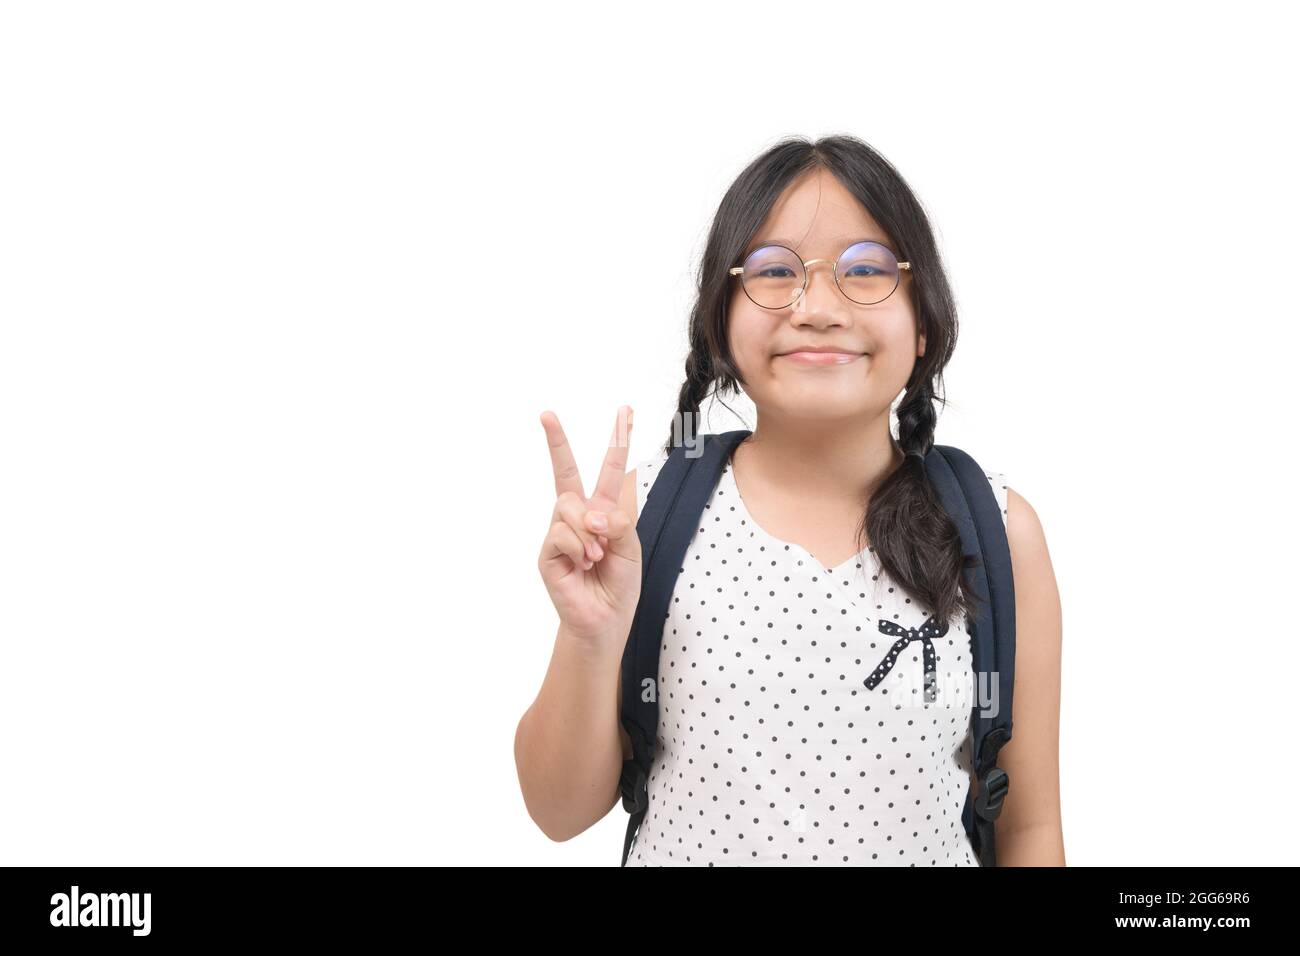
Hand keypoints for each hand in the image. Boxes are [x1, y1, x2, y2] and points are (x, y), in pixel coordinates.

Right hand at [537, 406, 640, 645]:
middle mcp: (577, 515)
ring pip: (569, 506)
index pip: (610, 469)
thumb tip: (593, 513)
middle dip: (555, 440)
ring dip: (589, 531)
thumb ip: (619, 523)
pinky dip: (579, 548)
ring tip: (597, 556)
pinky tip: (583, 565)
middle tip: (545, 413)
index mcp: (603, 509)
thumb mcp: (631, 548)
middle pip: (566, 471)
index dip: (617, 440)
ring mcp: (558, 532)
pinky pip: (561, 534)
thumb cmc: (619, 583)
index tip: (625, 410)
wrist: (606, 620)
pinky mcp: (547, 552)